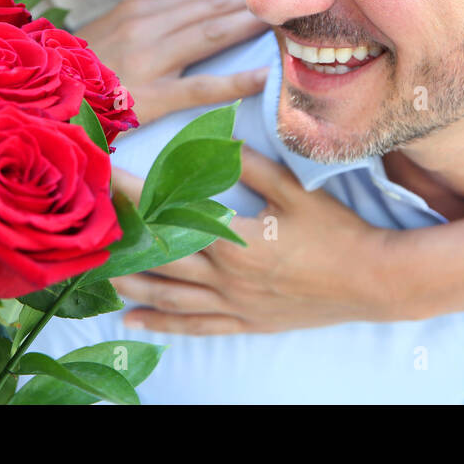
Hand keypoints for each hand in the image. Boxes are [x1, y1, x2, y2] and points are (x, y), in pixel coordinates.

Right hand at [76, 0, 269, 126]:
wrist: (44, 102)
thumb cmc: (80, 70)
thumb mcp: (110, 32)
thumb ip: (150, 20)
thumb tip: (196, 7)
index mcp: (137, 11)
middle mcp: (145, 28)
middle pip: (210, 7)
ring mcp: (148, 61)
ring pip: (210, 35)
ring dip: (249, 24)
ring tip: (286, 19)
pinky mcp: (150, 97)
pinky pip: (201, 87)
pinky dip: (235, 80)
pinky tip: (265, 76)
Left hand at [111, 147, 392, 334]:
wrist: (372, 281)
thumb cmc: (336, 233)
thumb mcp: (295, 191)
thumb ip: (251, 165)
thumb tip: (218, 137)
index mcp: (234, 243)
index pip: (170, 216)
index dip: (137, 197)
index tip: (107, 180)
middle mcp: (225, 278)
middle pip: (159, 258)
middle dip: (123, 239)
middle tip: (91, 225)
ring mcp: (233, 305)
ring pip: (168, 296)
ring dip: (131, 284)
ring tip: (96, 274)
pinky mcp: (245, 322)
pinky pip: (194, 326)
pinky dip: (161, 323)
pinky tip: (134, 320)